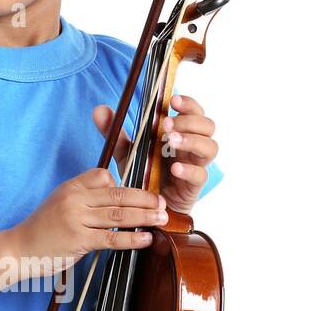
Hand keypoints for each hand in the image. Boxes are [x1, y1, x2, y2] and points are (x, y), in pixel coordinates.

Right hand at [12, 160, 166, 277]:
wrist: (18, 249)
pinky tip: (146, 239)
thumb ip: (83, 198)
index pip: (103, 176)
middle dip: (144, 198)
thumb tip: (114, 199)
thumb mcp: (59, 203)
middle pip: (117, 194)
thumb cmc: (41, 230)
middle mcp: (74, 199)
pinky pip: (111, 238)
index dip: (123, 184)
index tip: (140, 193)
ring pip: (118, 214)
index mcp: (71, 187)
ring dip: (144, 216)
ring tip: (161, 218)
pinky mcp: (78, 240)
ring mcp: (76, 219)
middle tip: (162, 203)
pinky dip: (132, 239)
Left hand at [93, 93, 217, 214]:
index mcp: (180, 133)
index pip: (194, 112)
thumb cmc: (143, 176)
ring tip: (172, 141)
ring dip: (192, 140)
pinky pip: (201, 175)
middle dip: (189, 121)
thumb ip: (115, 132)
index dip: (188, 104)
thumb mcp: (126, 152)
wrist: (147, 210)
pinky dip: (188, 170)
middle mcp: (192, 147)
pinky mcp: (194, 187)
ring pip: (210, 147)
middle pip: (208, 126)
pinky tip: (174, 169)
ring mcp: (195, 166)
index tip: (172, 101)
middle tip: (166, 125)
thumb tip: (99, 110)